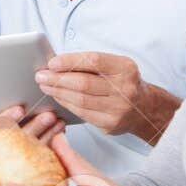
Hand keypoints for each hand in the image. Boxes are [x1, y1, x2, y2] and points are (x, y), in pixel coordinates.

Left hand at [35, 52, 168, 140]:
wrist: (144, 108)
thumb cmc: (121, 82)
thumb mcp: (115, 66)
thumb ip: (90, 63)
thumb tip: (56, 63)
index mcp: (125, 68)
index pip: (94, 61)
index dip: (70, 61)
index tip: (52, 63)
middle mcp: (124, 88)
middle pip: (84, 83)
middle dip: (58, 79)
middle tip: (41, 76)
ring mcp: (118, 108)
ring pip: (81, 100)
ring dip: (58, 92)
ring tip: (45, 86)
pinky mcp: (110, 123)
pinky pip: (82, 113)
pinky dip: (66, 104)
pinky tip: (57, 97)